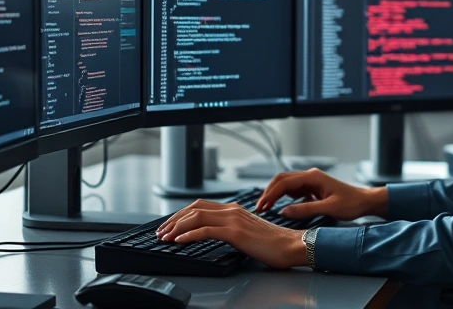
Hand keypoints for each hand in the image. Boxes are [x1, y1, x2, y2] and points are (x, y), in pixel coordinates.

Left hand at [155, 200, 305, 268]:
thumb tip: (213, 235)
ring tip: (165, 237)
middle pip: (193, 208)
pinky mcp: (235, 232)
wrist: (291, 245)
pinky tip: (179, 241)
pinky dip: (189, 235)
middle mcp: (232, 210)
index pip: (200, 206)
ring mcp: (233, 220)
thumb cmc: (273, 243)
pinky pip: (206, 231)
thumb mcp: (247, 233)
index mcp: (234, 209)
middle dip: (173, 219)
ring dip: (176, 227)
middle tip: (161, 232)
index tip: (169, 226)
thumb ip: (231, 230)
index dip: (180, 215)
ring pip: (196, 217)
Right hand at [254, 168, 387, 220]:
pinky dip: (284, 197)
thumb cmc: (351, 203)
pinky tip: (280, 207)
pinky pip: (294, 191)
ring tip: (265, 208)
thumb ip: (306, 210)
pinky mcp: (312, 188)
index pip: (284, 183)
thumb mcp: (329, 209)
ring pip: (286, 185)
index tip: (261, 206)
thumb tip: (283, 211)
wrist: (365, 201)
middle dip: (269, 192)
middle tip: (259, 207)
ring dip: (275, 195)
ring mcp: (311, 181)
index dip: (270, 194)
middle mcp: (310, 176)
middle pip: (282, 180)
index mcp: (313, 177)